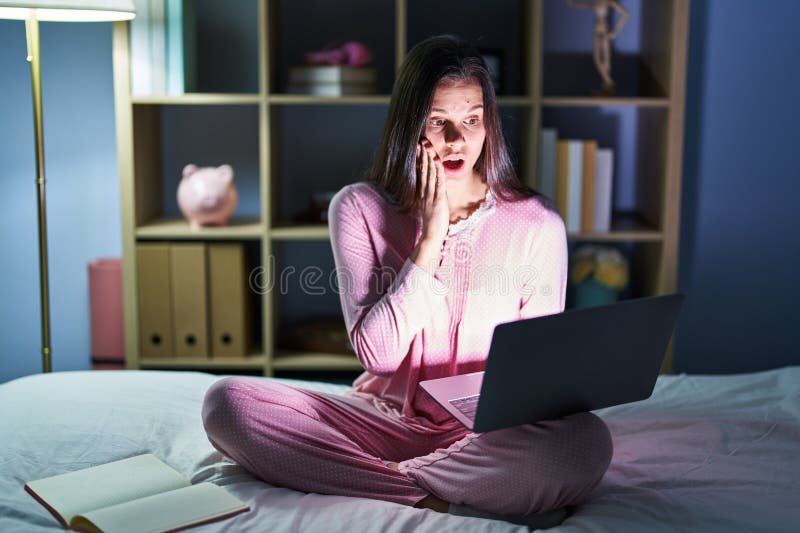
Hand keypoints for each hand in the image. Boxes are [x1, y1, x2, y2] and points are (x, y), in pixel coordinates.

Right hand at [411, 139, 448, 271]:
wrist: (431, 236)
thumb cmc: (432, 223)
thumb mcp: (430, 206)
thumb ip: (429, 196)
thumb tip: (431, 188)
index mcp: (423, 193)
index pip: (421, 173)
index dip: (420, 160)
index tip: (419, 148)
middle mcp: (425, 192)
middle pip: (424, 171)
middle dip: (423, 156)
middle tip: (421, 142)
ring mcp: (431, 196)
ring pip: (430, 175)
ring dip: (429, 161)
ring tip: (427, 148)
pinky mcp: (438, 201)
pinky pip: (438, 184)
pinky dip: (438, 173)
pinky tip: (438, 164)